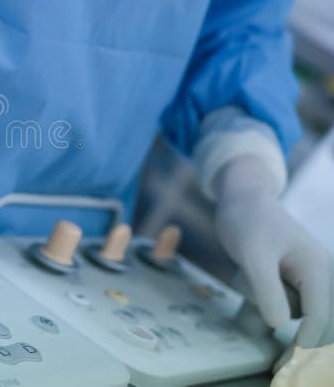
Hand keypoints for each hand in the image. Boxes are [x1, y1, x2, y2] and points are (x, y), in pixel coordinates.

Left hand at [214, 156, 331, 359]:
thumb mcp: (252, 253)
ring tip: (255, 302)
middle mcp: (324, 277)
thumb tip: (281, 326)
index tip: (288, 370)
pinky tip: (253, 300)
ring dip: (283, 326)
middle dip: (303, 351)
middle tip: (279, 374)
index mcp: (318, 269)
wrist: (244, 200)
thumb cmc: (248, 221)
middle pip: (321, 326)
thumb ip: (267, 288)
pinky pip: (291, 309)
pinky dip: (271, 313)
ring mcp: (313, 281)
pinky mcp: (298, 284)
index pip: (319, 318)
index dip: (305, 348)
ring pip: (303, 319)